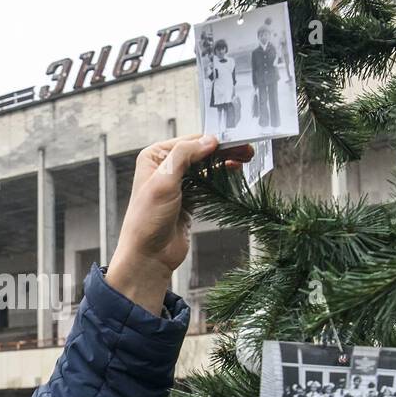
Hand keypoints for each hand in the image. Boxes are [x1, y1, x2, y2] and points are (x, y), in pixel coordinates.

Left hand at [105, 134, 251, 313]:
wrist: (148, 256)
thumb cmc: (148, 219)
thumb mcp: (164, 181)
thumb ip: (184, 156)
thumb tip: (209, 140)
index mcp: (154, 157)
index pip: (189, 141)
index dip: (214, 140)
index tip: (236, 141)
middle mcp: (164, 167)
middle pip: (200, 153)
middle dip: (224, 150)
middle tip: (247, 151)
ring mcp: (177, 184)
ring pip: (206, 167)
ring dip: (224, 163)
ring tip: (245, 159)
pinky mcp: (188, 200)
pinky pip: (207, 184)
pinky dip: (220, 178)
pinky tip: (233, 173)